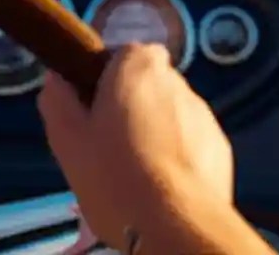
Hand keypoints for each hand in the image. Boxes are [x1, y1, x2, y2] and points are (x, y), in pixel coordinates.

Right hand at [39, 43, 234, 250]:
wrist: (175, 225)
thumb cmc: (113, 174)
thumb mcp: (66, 139)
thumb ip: (57, 100)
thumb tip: (57, 80)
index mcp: (138, 67)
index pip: (123, 53)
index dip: (106, 77)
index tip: (92, 106)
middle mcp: (177, 82)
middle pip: (148, 84)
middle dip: (132, 104)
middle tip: (109, 140)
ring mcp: (205, 116)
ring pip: (171, 114)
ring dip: (156, 130)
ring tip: (136, 169)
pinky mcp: (221, 148)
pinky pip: (191, 141)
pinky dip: (177, 154)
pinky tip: (161, 185)